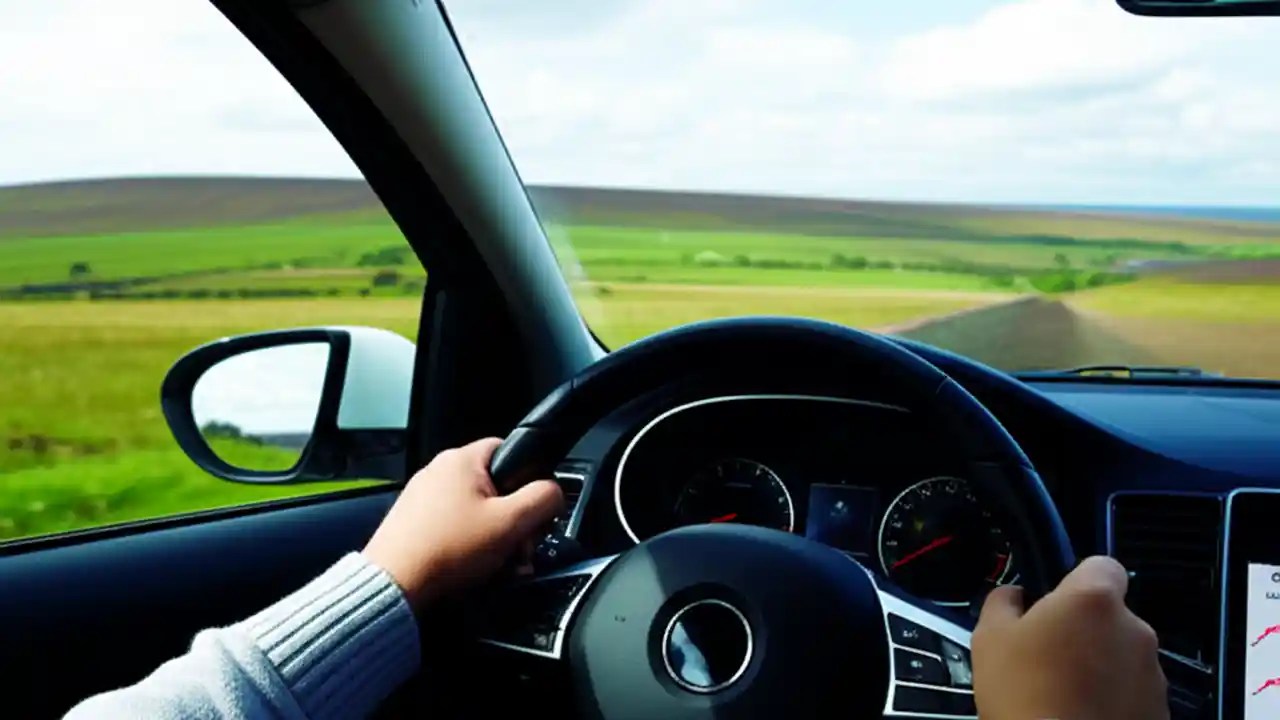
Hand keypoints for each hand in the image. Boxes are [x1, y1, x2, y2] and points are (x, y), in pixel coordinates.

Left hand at [363, 437, 563, 608]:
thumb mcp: (511, 522)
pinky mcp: (412, 522)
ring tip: (497, 566)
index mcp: (462, 459)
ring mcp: (422, 496)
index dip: (529, 479)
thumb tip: (555, 492)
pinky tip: (473, 568)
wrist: (395, 585)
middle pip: (495, 486)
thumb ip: (543, 499)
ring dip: (494, 537)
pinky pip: (454, 527)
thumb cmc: (450, 549)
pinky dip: (469, 545)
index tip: (534, 511)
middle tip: (519, 549)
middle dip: (513, 520)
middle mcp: (439, 470)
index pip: (509, 450)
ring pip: (476, 511)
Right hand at [972, 556, 1168, 719]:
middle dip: (1087, 630)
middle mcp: (1134, 629)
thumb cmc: (1022, 692)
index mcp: (1093, 599)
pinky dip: (1115, 700)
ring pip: (1124, 656)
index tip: (1056, 604)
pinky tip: (1083, 715)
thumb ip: (1004, 602)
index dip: (1079, 580)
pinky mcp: (1161, 710)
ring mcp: (1153, 673)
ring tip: (1065, 694)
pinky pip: (1133, 692)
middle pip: (1111, 615)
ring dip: (1102, 666)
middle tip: (1050, 655)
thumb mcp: (989, 637)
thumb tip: (1014, 596)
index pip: (1103, 565)